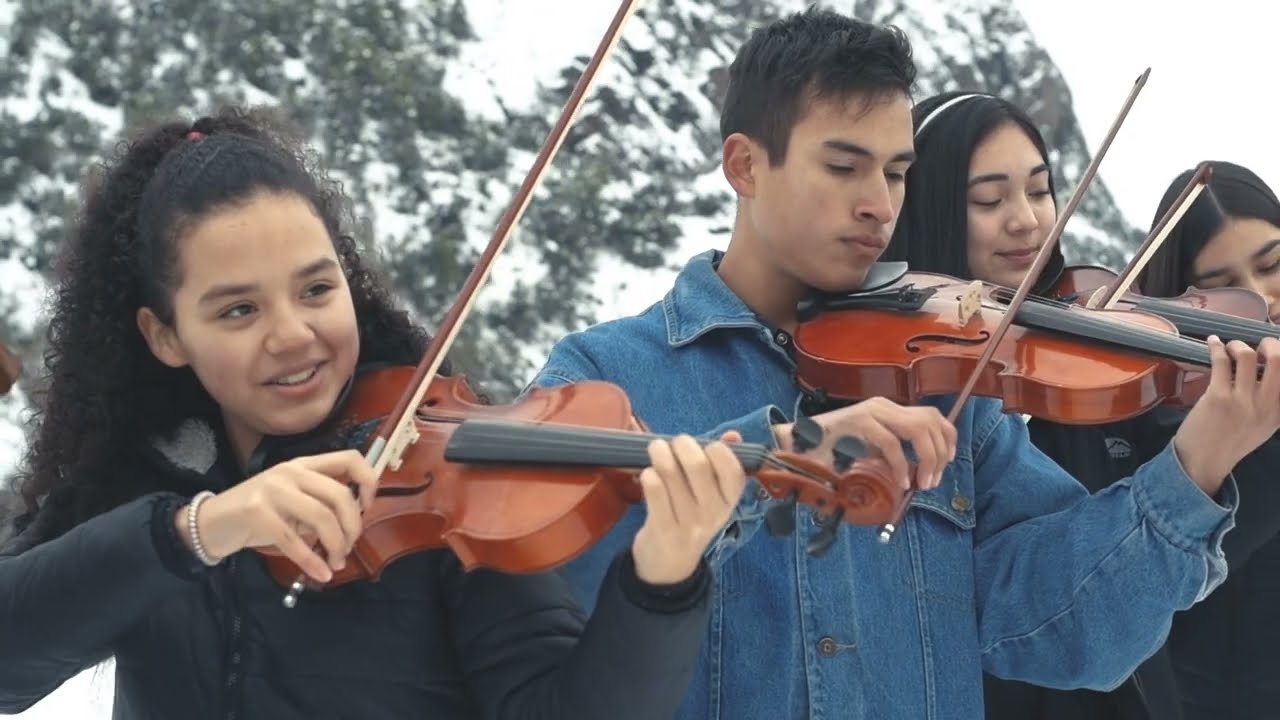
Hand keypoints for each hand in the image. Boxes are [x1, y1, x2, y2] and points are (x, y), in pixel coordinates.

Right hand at [174, 449, 377, 581]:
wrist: (212, 523)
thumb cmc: (259, 514)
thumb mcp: (293, 500)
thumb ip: (320, 503)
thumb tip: (353, 523)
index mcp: (305, 465)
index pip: (350, 459)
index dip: (368, 482)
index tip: (367, 508)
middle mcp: (291, 471)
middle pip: (340, 495)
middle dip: (352, 527)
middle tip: (349, 547)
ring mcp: (273, 489)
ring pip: (321, 516)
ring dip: (336, 545)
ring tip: (336, 562)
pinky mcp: (257, 512)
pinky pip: (294, 540)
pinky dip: (311, 561)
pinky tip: (321, 574)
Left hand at [630, 432, 745, 584]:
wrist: (671, 565)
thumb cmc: (692, 517)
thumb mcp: (713, 496)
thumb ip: (722, 463)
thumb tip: (733, 435)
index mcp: (730, 500)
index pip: (732, 468)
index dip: (717, 449)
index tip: (704, 445)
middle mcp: (713, 512)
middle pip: (698, 465)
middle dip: (682, 445)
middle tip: (674, 443)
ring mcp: (688, 522)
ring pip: (670, 473)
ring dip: (660, 454)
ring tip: (656, 449)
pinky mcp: (663, 528)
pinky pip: (654, 490)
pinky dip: (648, 476)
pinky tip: (647, 475)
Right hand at [771, 397, 955, 490]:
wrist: (794, 446)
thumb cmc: (829, 452)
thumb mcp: (868, 451)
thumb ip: (891, 455)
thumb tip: (918, 473)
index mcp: (887, 410)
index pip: (932, 414)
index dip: (947, 436)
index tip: (949, 460)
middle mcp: (882, 406)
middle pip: (930, 421)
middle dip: (939, 453)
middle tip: (932, 480)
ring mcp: (870, 412)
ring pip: (918, 429)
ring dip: (926, 458)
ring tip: (922, 482)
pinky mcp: (858, 422)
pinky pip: (891, 443)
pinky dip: (901, 465)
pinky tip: (901, 481)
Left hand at [1175, 336, 1279, 494]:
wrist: (1204, 462)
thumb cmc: (1231, 442)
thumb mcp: (1263, 425)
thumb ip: (1271, 403)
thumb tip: (1269, 373)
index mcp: (1279, 411)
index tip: (1274, 349)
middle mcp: (1266, 404)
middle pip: (1278, 359)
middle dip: (1269, 343)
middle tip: (1259, 344)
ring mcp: (1242, 400)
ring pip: (1246, 355)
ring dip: (1237, 345)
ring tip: (1231, 347)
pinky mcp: (1217, 396)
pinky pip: (1220, 362)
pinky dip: (1216, 347)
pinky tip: (1213, 343)